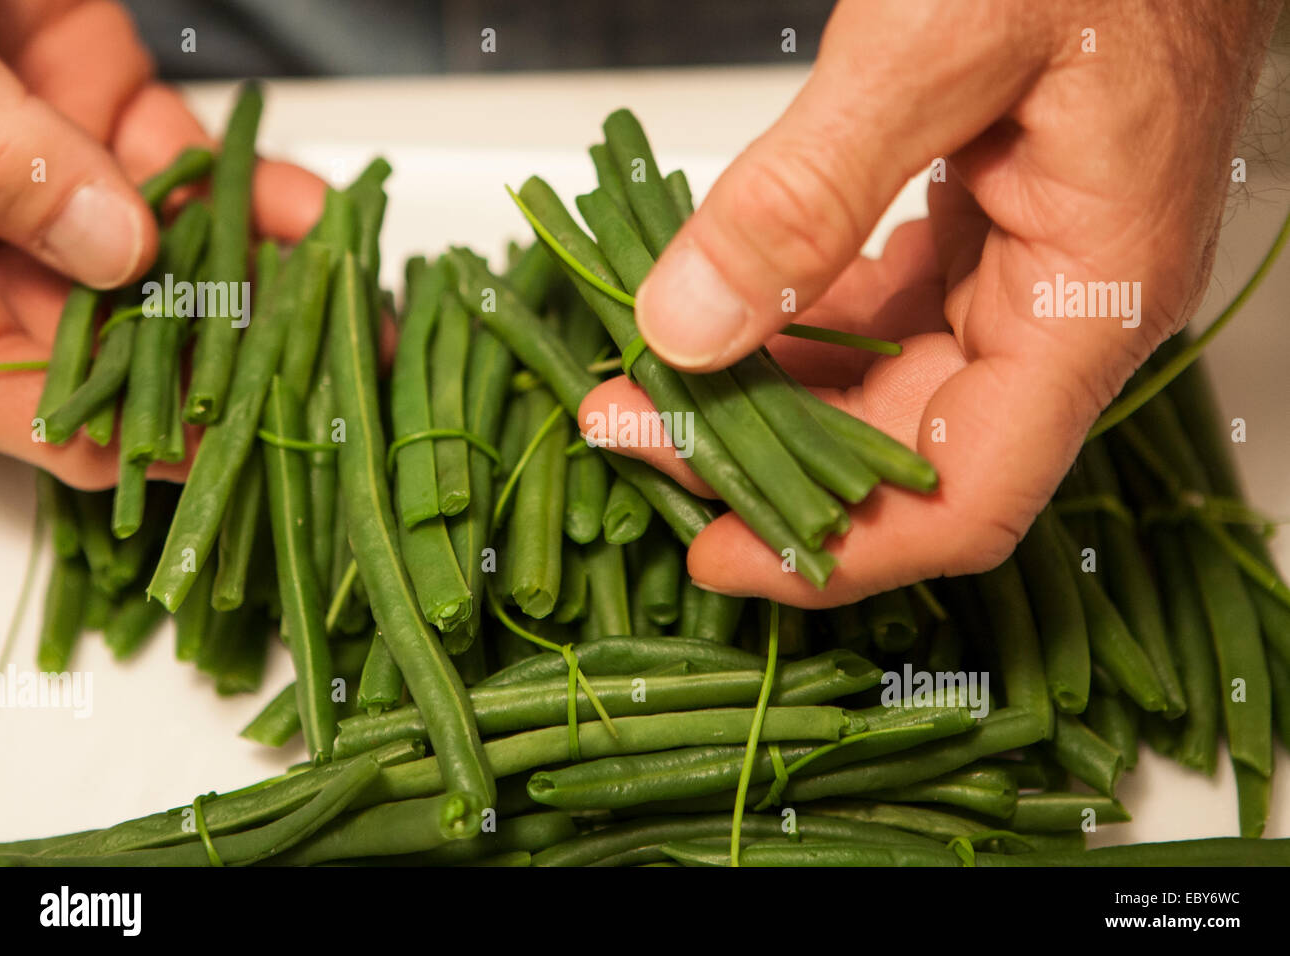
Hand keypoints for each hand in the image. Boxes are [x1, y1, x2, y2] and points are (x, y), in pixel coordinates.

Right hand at [0, 0, 325, 488]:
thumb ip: (6, 175)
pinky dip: (256, 187)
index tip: (239, 457)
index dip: (138, 445)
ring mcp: (54, 174)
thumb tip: (119, 252)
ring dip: (270, 284)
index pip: (37, 405)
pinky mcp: (101, 104)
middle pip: (129, 338)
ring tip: (354, 318)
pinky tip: (319, 220)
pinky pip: (190, 162)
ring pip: (179, 252)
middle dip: (237, 368)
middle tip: (333, 396)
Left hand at [580, 0, 1280, 606]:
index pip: (967, 498)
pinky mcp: (992, 226)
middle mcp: (1065, 307)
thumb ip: (809, 195)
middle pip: (902, 448)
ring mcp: (1030, 269)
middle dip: (761, 455)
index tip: (721, 557)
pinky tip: (727, 307)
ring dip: (766, 386)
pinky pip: (888, 310)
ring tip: (652, 375)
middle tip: (633, 427)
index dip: (841, 553)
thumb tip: (688, 327)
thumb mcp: (938, 43)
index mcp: (1089, 299)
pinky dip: (801, 320)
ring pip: (885, 383)